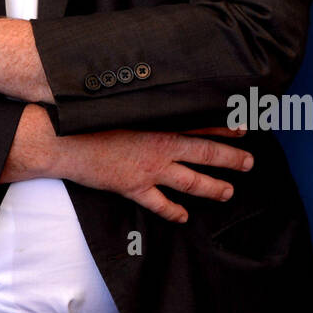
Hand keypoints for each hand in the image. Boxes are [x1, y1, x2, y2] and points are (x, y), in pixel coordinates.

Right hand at [0, 107, 252, 223]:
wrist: (63, 139)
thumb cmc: (88, 116)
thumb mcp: (121, 101)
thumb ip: (143, 101)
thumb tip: (158, 95)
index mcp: (158, 122)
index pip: (200, 122)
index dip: (225, 125)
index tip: (244, 127)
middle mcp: (160, 146)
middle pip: (204, 153)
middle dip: (230, 158)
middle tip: (249, 162)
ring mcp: (149, 169)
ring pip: (190, 181)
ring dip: (212, 188)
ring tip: (228, 192)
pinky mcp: (133, 187)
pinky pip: (159, 204)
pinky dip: (173, 211)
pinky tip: (184, 217)